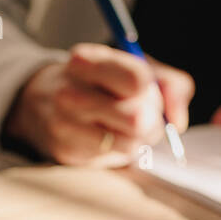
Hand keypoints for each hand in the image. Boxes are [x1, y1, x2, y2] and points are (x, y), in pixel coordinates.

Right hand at [4, 43, 193, 166]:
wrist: (42, 103)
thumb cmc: (99, 84)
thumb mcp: (133, 67)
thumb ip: (169, 85)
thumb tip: (178, 121)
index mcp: (88, 61)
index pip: (137, 81)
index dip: (155, 94)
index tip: (151, 95)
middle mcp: (71, 91)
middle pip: (137, 117)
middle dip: (150, 120)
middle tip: (140, 114)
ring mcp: (65, 124)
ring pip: (130, 143)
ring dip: (138, 139)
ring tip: (123, 127)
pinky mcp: (66, 151)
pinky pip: (115, 158)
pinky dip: (121, 152)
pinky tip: (108, 138)